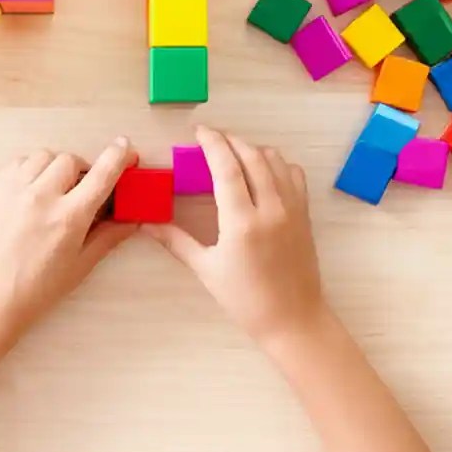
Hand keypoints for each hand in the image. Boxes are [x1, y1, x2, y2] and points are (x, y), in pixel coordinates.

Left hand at [0, 138, 138, 336]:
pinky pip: (20, 162)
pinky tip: (33, 190)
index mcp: (68, 218)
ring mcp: (15, 191)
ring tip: (54, 191)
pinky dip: (31, 169)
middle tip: (81, 192)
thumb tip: (134, 218)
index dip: (118, 157)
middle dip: (82, 172)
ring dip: (55, 168)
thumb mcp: (82, 263)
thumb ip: (110, 235)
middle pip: (71, 160)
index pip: (101, 175)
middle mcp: (41, 198)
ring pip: (45, 156)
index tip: (126, 147)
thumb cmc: (41, 286)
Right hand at [145, 127, 324, 347]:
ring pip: (275, 160)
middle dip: (230, 141)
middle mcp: (271, 209)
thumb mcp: (207, 270)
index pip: (227, 168)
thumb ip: (176, 241)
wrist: (293, 320)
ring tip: (234, 152)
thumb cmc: (246, 300)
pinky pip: (293, 175)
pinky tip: (263, 170)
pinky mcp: (305, 215)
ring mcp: (292, 209)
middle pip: (251, 156)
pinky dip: (277, 163)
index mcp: (242, 223)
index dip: (212, 143)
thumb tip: (146, 224)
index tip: (199, 131)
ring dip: (252, 149)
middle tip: (211, 138)